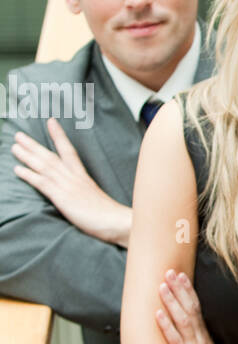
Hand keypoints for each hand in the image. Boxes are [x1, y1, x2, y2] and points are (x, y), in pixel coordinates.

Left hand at [12, 120, 131, 245]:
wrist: (115, 221)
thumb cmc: (110, 215)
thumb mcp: (98, 199)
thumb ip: (87, 193)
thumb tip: (83, 194)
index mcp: (83, 176)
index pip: (69, 151)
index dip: (59, 136)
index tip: (51, 122)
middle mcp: (74, 177)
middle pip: (51, 156)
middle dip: (34, 145)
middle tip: (19, 135)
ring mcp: (68, 186)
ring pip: (44, 166)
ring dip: (27, 156)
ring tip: (14, 147)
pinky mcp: (62, 197)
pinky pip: (43, 183)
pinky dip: (29, 175)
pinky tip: (18, 169)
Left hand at [155, 269, 220, 343]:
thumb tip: (192, 328)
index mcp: (205, 338)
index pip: (197, 309)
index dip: (188, 291)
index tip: (181, 275)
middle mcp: (200, 340)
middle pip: (189, 310)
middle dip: (179, 290)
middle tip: (169, 271)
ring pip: (182, 321)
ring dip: (172, 302)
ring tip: (161, 286)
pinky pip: (175, 342)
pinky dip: (167, 327)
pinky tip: (158, 315)